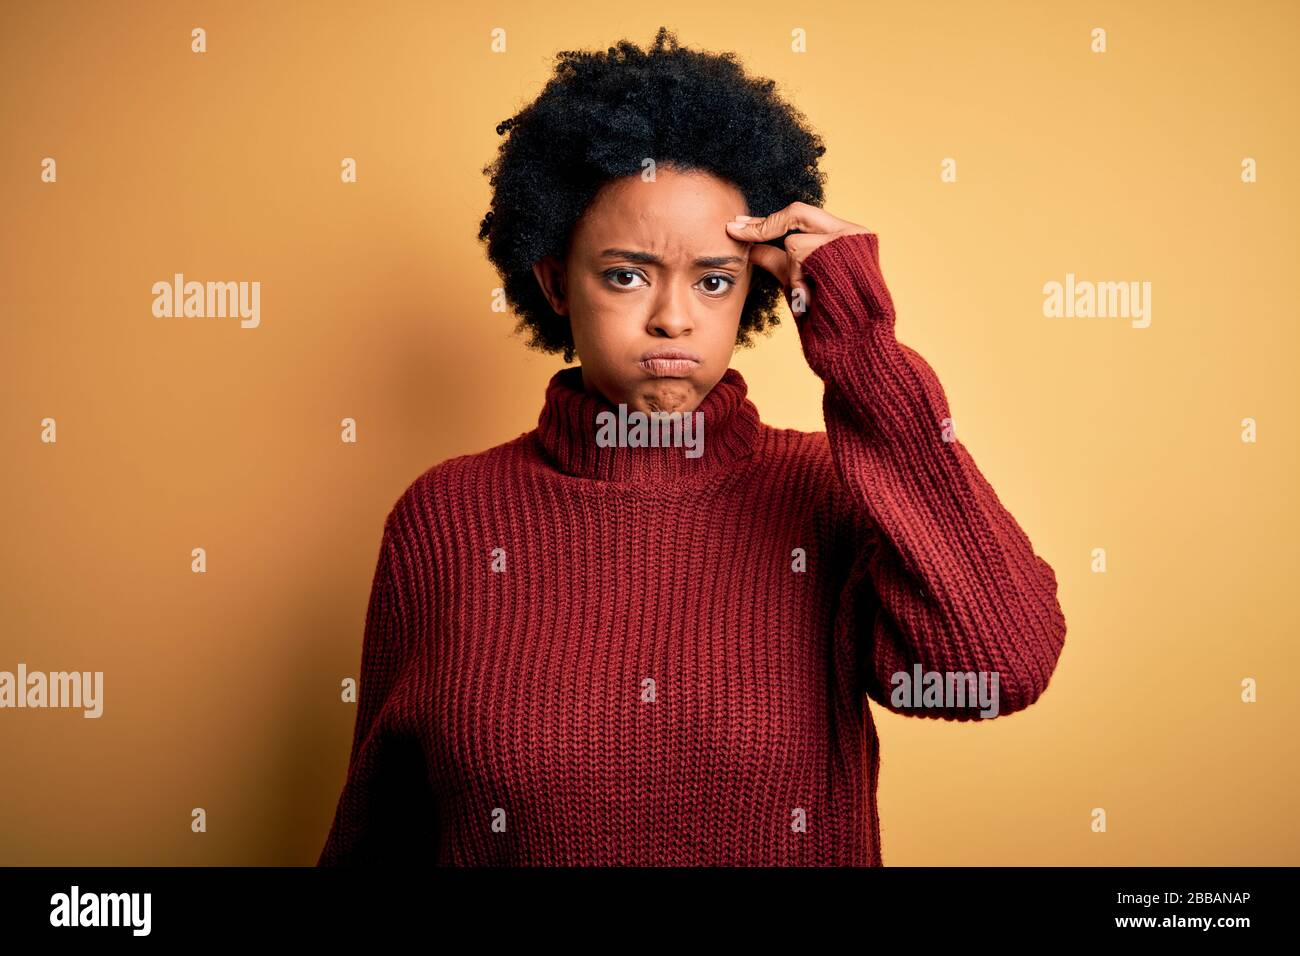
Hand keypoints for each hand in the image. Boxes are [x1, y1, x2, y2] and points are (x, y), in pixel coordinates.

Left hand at [725, 203, 871, 314]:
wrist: (855, 342)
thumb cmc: (829, 319)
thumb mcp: (801, 283)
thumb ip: (780, 261)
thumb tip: (751, 249)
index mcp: (845, 238)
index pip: (802, 216)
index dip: (769, 219)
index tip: (742, 224)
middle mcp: (851, 233)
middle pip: (797, 213)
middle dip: (762, 226)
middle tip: (734, 229)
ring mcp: (849, 240)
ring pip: (795, 243)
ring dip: (791, 274)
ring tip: (806, 298)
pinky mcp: (843, 250)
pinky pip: (802, 257)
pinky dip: (798, 281)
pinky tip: (808, 299)